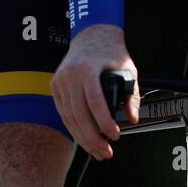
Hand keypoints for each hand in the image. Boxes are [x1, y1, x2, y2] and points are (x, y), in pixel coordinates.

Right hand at [51, 23, 139, 159]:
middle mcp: (70, 75)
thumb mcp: (128, 68)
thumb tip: (132, 118)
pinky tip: (84, 139)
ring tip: (97, 150)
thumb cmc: (111, 52)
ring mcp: (60, 81)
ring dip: (83, 138)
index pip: (95, 102)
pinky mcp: (55, 86)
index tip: (115, 135)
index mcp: (88, 69)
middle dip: (93, 138)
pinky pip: (64, 113)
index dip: (104, 122)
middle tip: (106, 151)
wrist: (92, 35)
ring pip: (69, 117)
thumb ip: (131, 94)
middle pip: (80, 114)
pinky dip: (74, 128)